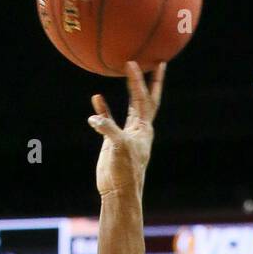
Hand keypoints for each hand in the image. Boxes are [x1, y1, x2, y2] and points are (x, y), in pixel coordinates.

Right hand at [88, 61, 165, 197]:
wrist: (118, 192)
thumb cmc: (125, 171)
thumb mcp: (118, 147)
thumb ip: (108, 130)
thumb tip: (94, 119)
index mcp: (144, 129)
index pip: (143, 99)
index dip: (138, 80)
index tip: (133, 63)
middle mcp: (138, 128)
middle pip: (146, 99)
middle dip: (150, 81)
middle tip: (157, 61)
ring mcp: (126, 133)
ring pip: (129, 107)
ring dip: (128, 90)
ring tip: (127, 71)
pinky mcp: (113, 141)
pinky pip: (108, 120)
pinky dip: (103, 109)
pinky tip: (96, 98)